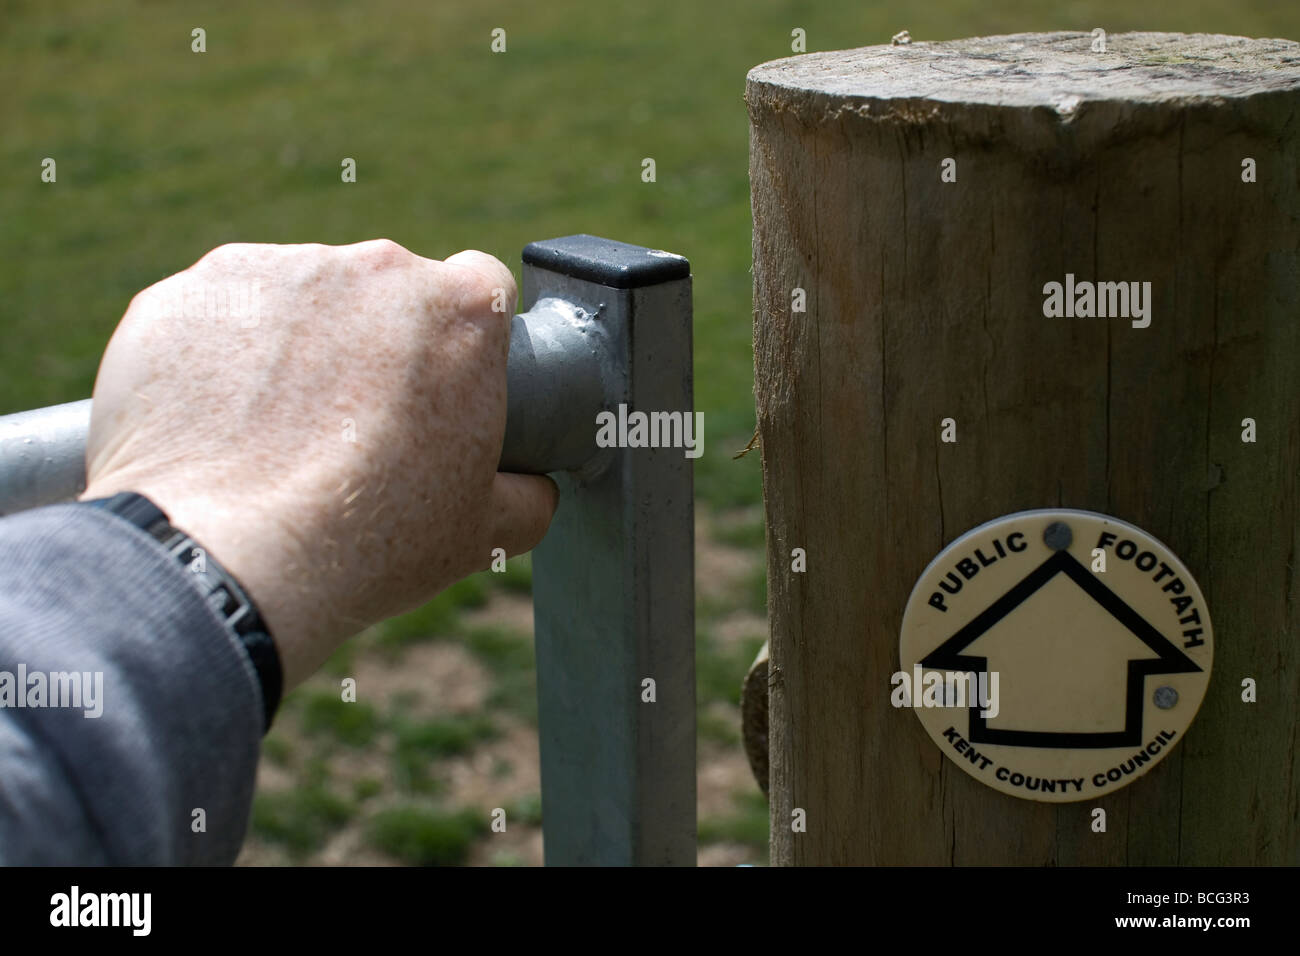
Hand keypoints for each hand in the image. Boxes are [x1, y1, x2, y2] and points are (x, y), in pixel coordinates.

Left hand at [80, 239, 557, 688]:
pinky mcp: (187, 294)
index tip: (443, 381)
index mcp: (459, 311)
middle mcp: (371, 268)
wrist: (227, 561)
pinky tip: (220, 425)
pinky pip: (220, 315)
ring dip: (300, 343)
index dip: (467, 336)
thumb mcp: (482, 533)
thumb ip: (526, 493)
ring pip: (300, 296)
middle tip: (357, 424)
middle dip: (380, 340)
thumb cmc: (368, 544)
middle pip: (387, 288)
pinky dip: (222, 357)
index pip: (482, 288)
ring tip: (280, 432)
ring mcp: (273, 271)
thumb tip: (530, 486)